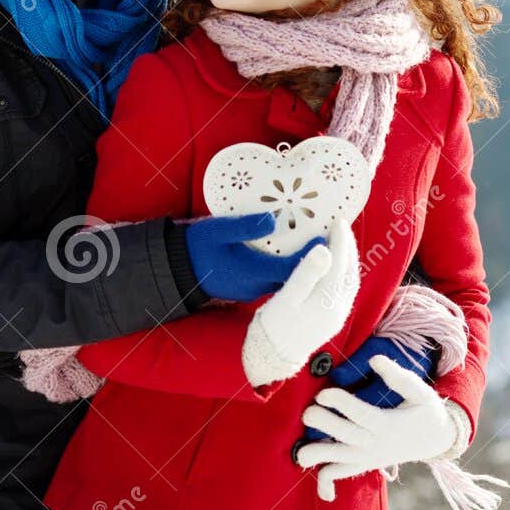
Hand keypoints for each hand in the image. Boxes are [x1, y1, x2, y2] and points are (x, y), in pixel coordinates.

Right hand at [182, 211, 325, 302]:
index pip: (294, 268)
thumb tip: (271, 221)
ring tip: (318, 244)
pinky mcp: (251, 288)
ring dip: (304, 266)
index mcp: (253, 271)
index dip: (314, 255)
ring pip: (289, 281)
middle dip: (315, 261)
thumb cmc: (199, 246)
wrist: (179, 269)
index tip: (327, 236)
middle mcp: (258, 285)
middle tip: (331, 238)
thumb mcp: (219, 230)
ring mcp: (254, 289)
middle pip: (297, 278)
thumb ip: (245, 227)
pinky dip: (291, 269)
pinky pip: (278, 280)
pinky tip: (295, 254)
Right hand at [241, 224, 360, 386]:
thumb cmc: (275, 325)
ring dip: (349, 260)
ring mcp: (338, 315)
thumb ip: (307, 273)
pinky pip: (345, 290)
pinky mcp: (334, 320)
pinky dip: (344, 273)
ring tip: (341, 242)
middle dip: (348, 247)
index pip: (340, 262)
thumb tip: (325, 249)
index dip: (340, 239)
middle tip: (341, 227)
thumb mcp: (287, 297)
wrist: (273, 356)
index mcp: (328, 299)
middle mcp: (339, 307)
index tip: (338, 220)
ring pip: (350, 281)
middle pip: (350, 271)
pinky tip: (336, 267)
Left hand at [296, 355, 461, 499]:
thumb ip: (399, 377)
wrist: (436, 439)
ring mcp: (367, 457)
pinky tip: (315, 483)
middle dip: (323, 425)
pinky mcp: (362, 464)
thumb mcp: (420, 392)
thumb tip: (374, 359)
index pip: (361, 415)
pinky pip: (341, 474)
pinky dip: (326, 482)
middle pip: (345, 436)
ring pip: (339, 461)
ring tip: (299, 451)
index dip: (341, 404)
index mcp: (389, 424)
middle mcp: (376, 444)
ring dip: (318, 456)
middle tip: (308, 412)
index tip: (324, 393)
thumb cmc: (425, 411)